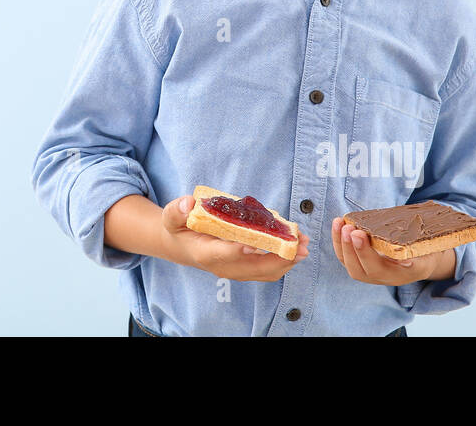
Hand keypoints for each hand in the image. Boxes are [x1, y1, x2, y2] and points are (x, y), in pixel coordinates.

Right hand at [161, 196, 308, 281]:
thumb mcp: (171, 216)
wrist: (183, 246)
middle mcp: (223, 266)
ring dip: (287, 260)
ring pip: (265, 272)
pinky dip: (284, 260)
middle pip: (254, 268)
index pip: (223, 255)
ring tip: (304, 245)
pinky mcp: (246, 269)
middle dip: (279, 257)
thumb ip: (177, 210)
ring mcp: (236, 270)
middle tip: (299, 244)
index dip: (239, 251)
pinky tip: (297, 246)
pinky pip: (268, 269)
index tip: (254, 245)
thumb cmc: (179, 228)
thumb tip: (188, 203)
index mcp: (205, 253)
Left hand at [331, 216, 452, 284]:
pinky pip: (345, 257)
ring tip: (340, 223)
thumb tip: (403, 258)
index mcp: (399, 275)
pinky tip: (338, 223)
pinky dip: (338, 241)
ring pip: (349, 264)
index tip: (359, 234)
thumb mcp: (426, 252)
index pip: (377, 269)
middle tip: (349, 227)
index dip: (365, 253)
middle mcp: (382, 278)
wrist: (421, 260)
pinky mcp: (361, 264)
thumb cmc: (424, 252)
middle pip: (359, 270)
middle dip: (350, 247)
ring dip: (341, 243)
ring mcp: (369, 273)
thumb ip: (414, 253)